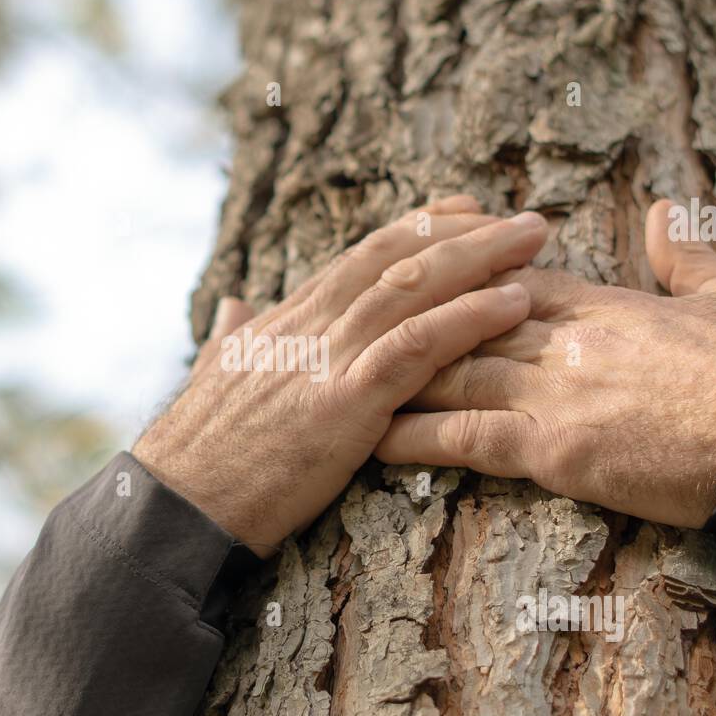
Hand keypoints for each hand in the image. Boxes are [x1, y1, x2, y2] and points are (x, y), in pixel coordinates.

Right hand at [133, 199, 548, 555]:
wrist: (180, 504)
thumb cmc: (199, 451)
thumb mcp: (214, 374)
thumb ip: (233, 334)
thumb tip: (234, 304)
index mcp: (287, 319)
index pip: (362, 256)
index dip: (418, 228)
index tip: (463, 210)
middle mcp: (311, 324)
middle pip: (397, 257)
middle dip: (465, 230)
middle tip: (522, 218)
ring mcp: (328, 358)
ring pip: (414, 288)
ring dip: (482, 258)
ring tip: (535, 240)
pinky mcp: (344, 402)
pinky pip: (417, 347)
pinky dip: (467, 319)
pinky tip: (513, 303)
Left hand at [376, 199, 715, 527]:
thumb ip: (689, 255)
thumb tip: (666, 212)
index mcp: (597, 302)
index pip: (502, 279)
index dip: (454, 277)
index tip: (413, 276)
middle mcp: (559, 340)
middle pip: (458, 321)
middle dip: (402, 325)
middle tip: (346, 329)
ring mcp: (551, 392)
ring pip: (448, 373)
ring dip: (390, 378)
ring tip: (339, 383)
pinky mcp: (553, 449)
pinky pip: (465, 439)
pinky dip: (414, 439)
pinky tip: (370, 442)